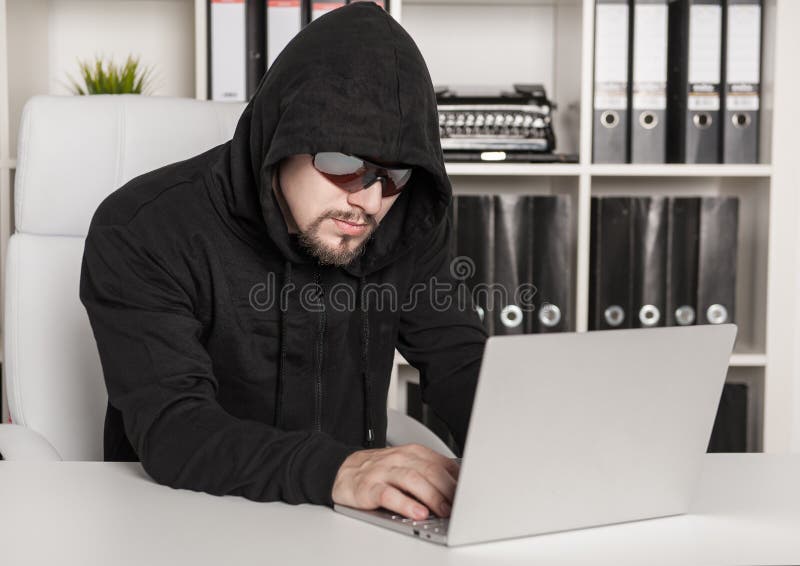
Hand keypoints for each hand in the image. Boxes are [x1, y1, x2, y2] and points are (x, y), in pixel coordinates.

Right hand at [331, 443, 459, 520]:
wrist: (343, 471)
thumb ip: (431, 473)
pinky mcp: (368, 487)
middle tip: (459, 507)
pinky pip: (388, 494)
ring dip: (431, 496)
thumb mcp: (408, 465)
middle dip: (447, 489)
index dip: (458, 481)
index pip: (442, 464)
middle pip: (430, 471)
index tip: (469, 495)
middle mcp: (400, 458)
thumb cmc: (381, 471)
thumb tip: (461, 487)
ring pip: (412, 480)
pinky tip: (417, 513)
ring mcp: (383, 471)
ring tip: (443, 511)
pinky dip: (405, 504)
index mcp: (414, 452)